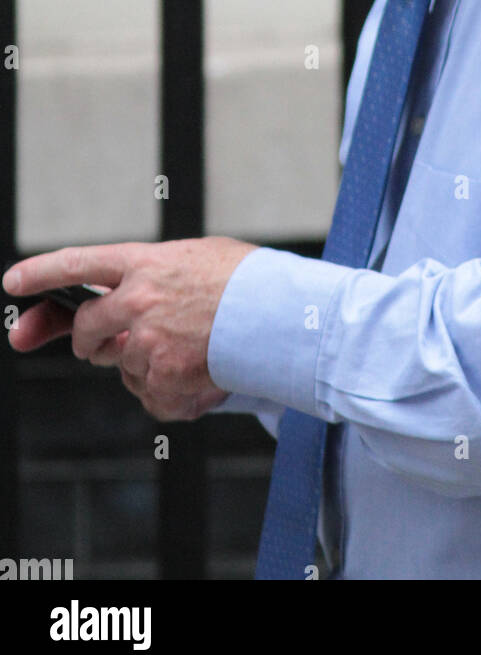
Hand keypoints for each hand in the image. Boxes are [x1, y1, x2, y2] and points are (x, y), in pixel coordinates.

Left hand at [2, 237, 257, 420]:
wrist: (280, 315)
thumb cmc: (246, 282)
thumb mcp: (195, 258)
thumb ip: (154, 274)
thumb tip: (124, 297)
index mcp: (144, 263)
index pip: (76, 264)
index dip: (40, 273)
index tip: (15, 281)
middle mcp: (137, 300)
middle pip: (89, 328)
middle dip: (91, 341)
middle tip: (110, 343)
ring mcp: (147, 342)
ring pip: (122, 365)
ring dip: (145, 364)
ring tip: (191, 348)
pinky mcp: (162, 378)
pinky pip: (148, 396)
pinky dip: (169, 392)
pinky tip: (198, 373)